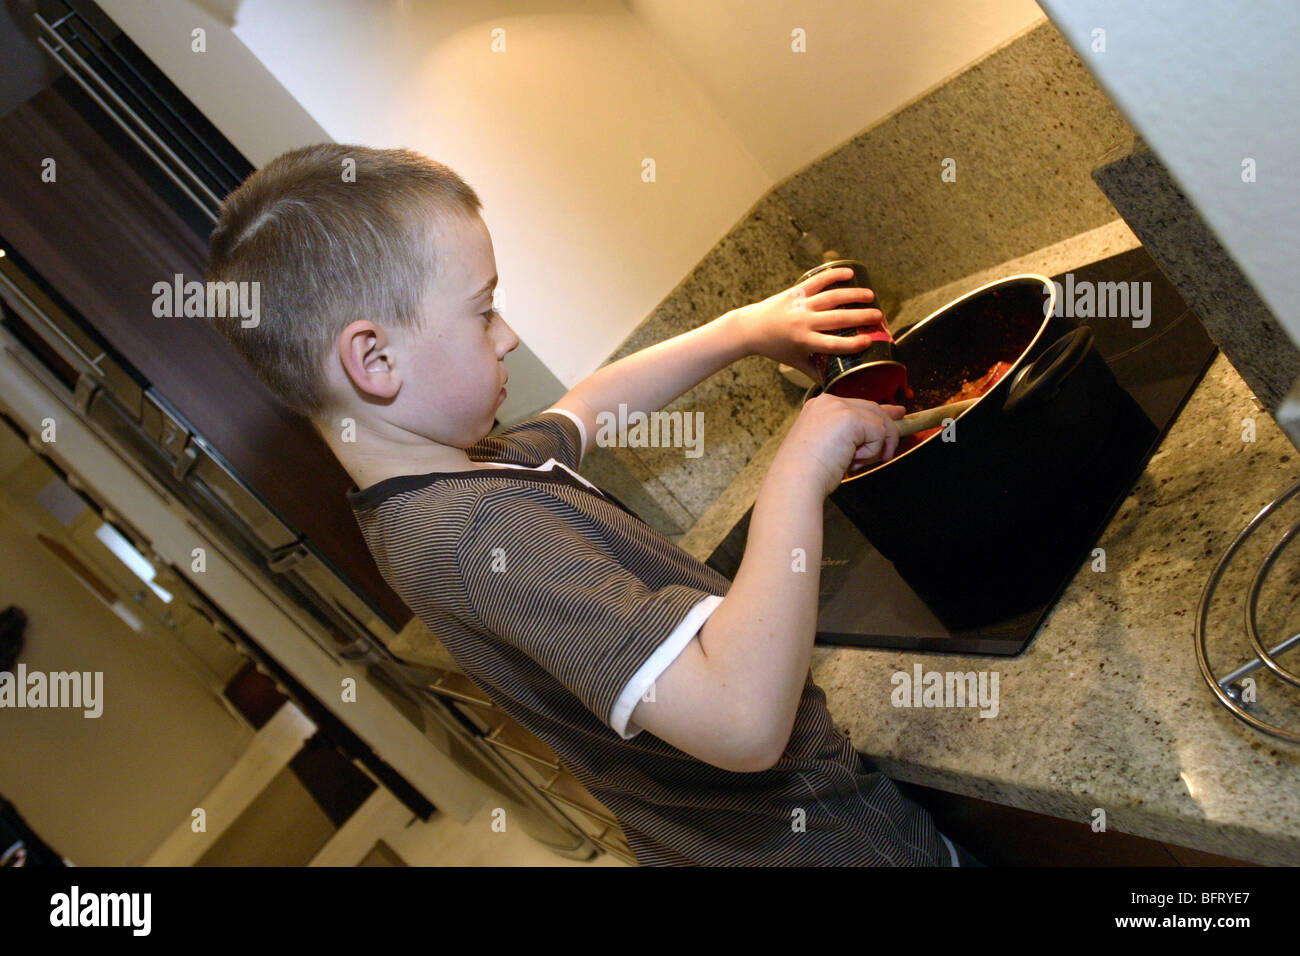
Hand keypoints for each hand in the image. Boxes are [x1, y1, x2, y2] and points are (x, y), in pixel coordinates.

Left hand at [727, 266, 884, 379]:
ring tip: (871, 295)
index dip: (852, 345)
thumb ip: (815, 372)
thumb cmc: (776, 348)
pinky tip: (850, 273)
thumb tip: (836, 382)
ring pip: (831, 297)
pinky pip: (818, 281)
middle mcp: (804, 322)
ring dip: (853, 295)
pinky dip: (833, 275)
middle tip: (879, 316)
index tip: (869, 341)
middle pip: (837, 319)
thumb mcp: (795, 362)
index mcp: (804, 342)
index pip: (832, 345)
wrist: (751, 328)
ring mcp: (801, 305)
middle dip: (860, 317)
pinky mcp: (796, 291)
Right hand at [773, 393, 905, 496]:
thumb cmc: (806, 472)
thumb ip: (848, 436)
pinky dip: (872, 452)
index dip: (878, 413)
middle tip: (892, 447)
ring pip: (879, 422)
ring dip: (874, 448)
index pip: (857, 405)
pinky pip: (878, 433)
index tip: (896, 415)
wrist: (796, 479)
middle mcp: (828, 402)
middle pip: (872, 408)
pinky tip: (852, 461)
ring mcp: (839, 408)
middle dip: (888, 427)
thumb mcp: (828, 445)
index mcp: (819, 407)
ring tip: (855, 464)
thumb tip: (874, 435)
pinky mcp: (851, 419)